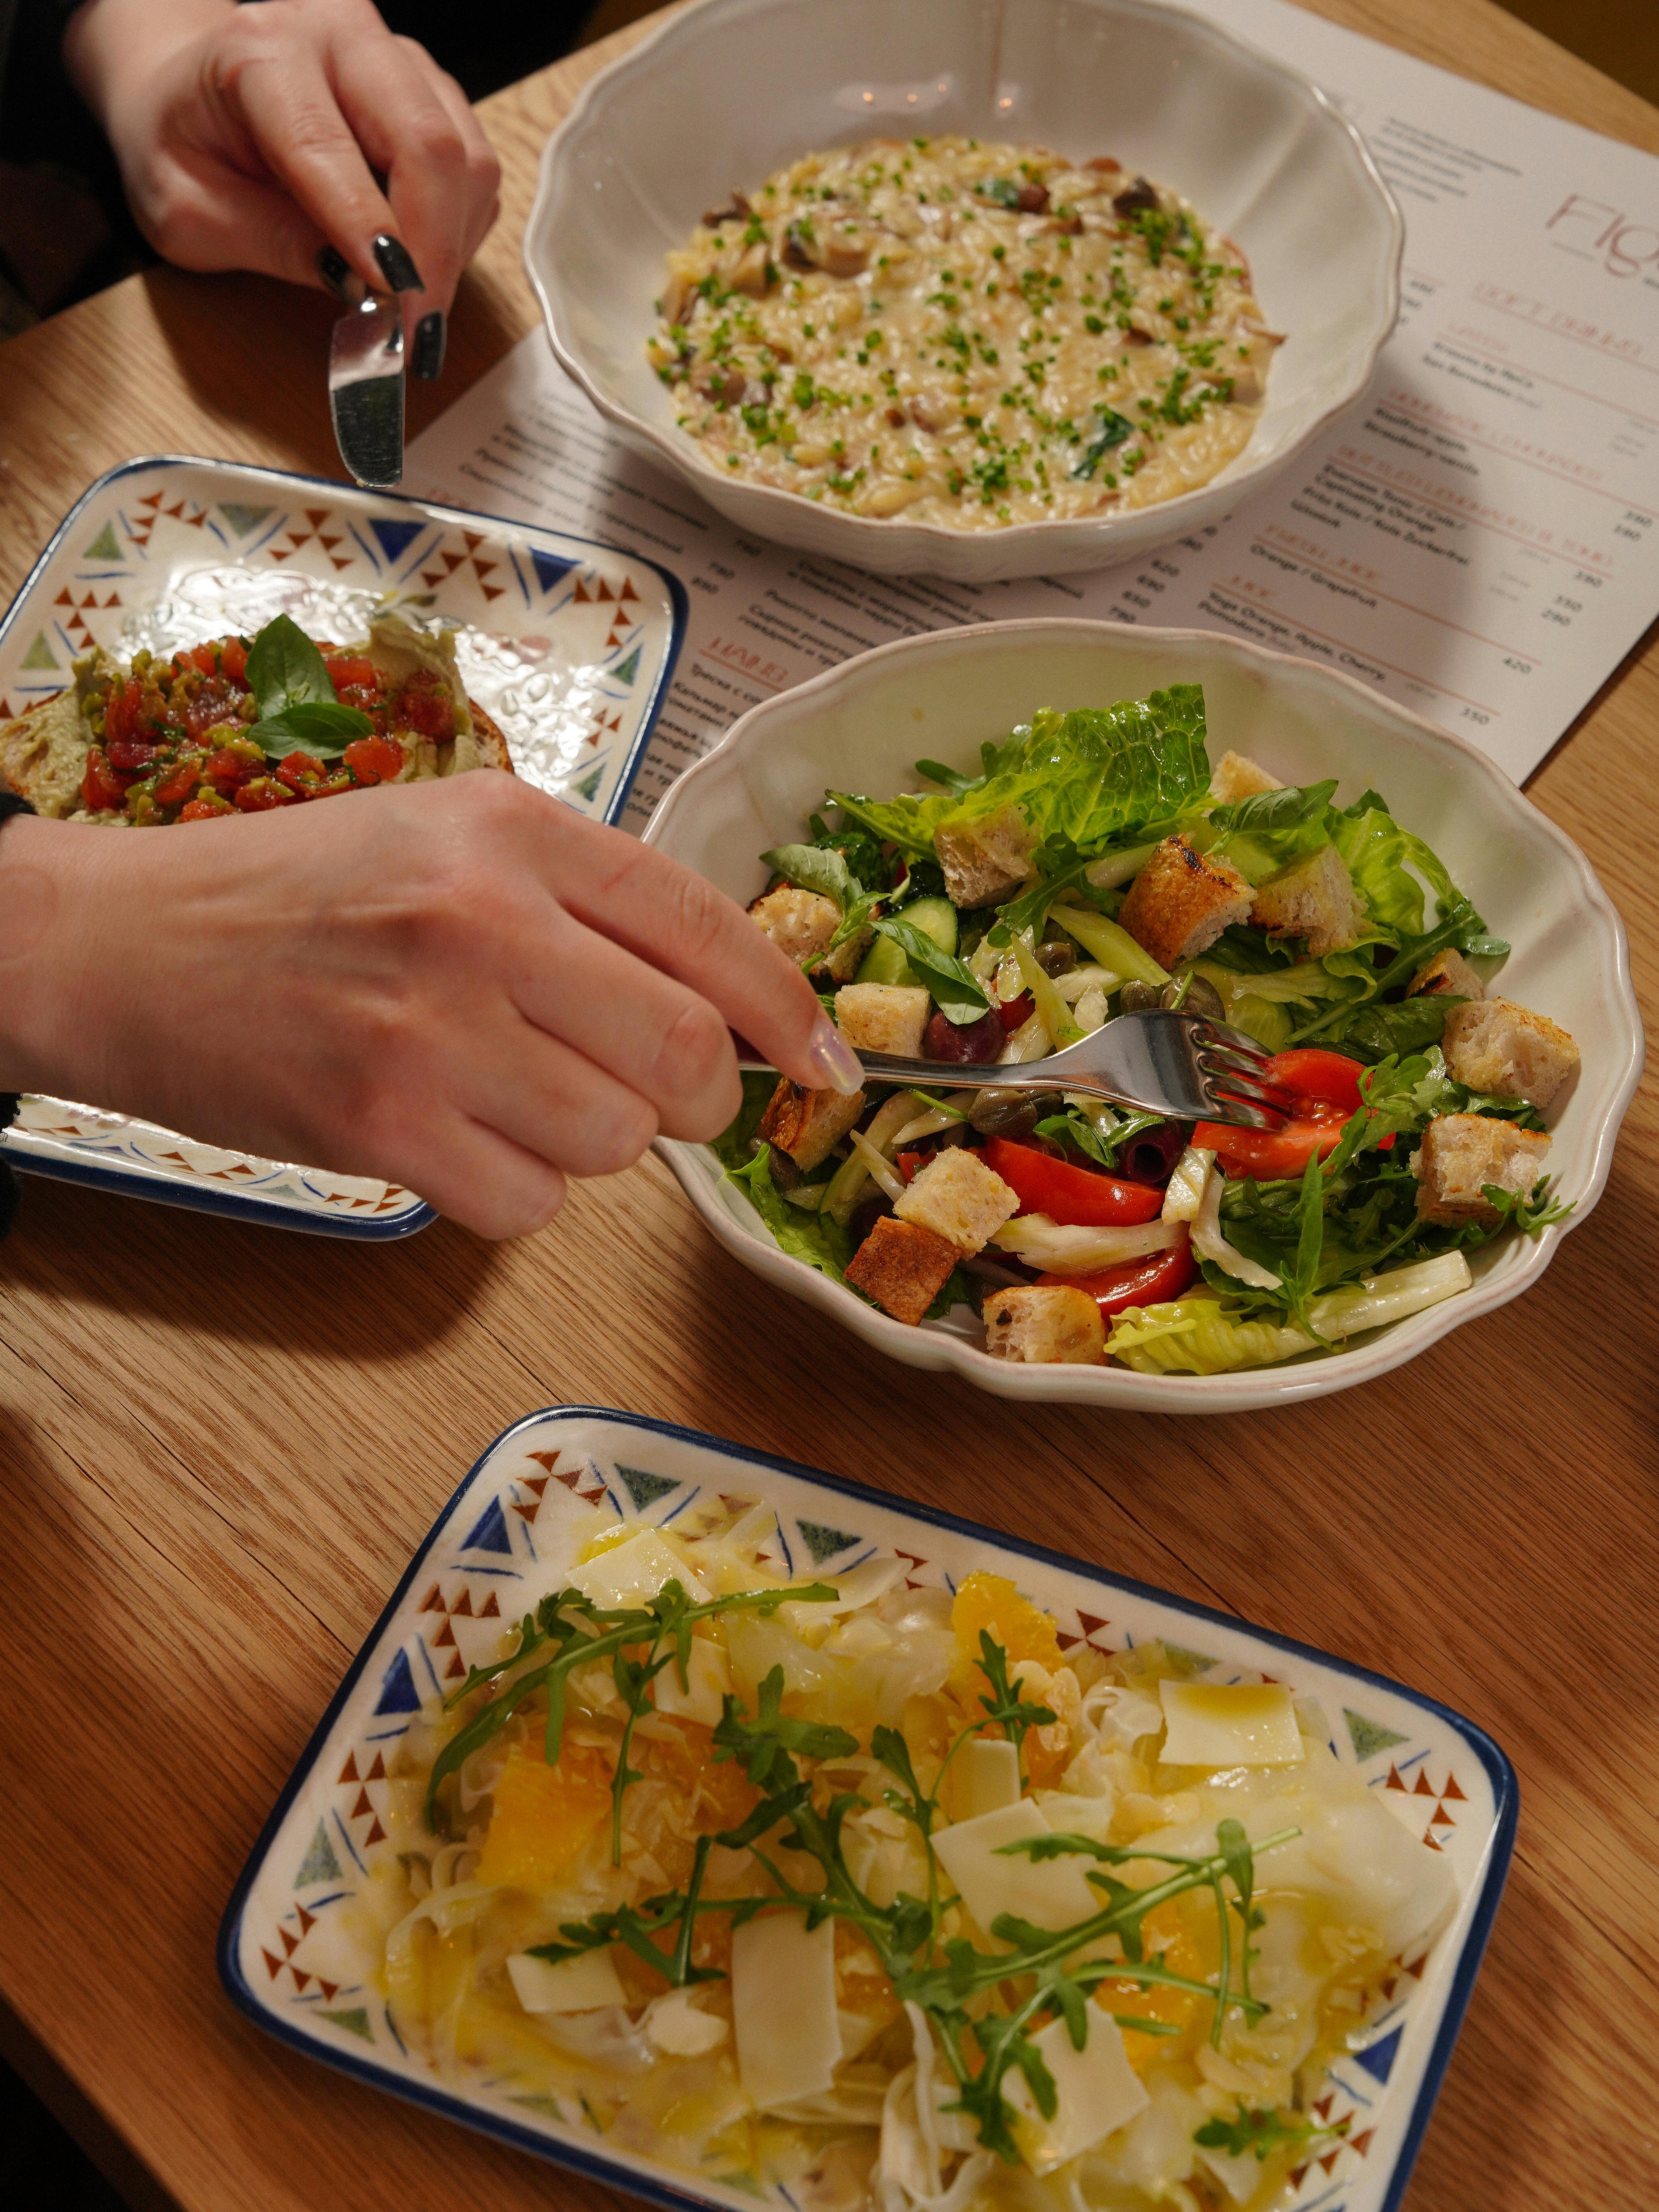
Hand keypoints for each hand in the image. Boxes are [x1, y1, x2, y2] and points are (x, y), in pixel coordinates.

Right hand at [0, 779, 861, 1238]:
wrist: (126, 944)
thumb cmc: (301, 896)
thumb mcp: (454, 839)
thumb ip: (590, 902)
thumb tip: (732, 1003)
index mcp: (517, 830)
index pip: (710, 929)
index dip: (790, 1013)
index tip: (823, 1067)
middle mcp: (484, 917)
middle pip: (685, 1056)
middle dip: (694, 1099)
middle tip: (643, 1092)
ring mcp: (431, 1025)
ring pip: (615, 1144)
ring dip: (589, 1144)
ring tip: (508, 1093)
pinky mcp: (380, 1123)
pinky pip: (530, 1206)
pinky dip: (513, 1193)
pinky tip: (453, 1138)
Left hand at [65, 0, 499, 368]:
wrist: (188, 92)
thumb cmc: (180, 146)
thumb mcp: (188, 210)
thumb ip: (267, 241)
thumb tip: (356, 284)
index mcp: (260, 51)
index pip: (330, 146)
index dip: (369, 230)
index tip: (393, 301)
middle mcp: (340, 34)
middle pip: (427, 141)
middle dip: (433, 249)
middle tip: (418, 329)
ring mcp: (397, 59)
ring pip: (467, 158)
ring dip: (452, 245)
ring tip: (414, 303)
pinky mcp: (432, 91)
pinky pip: (474, 169)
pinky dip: (458, 229)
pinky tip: (417, 258)